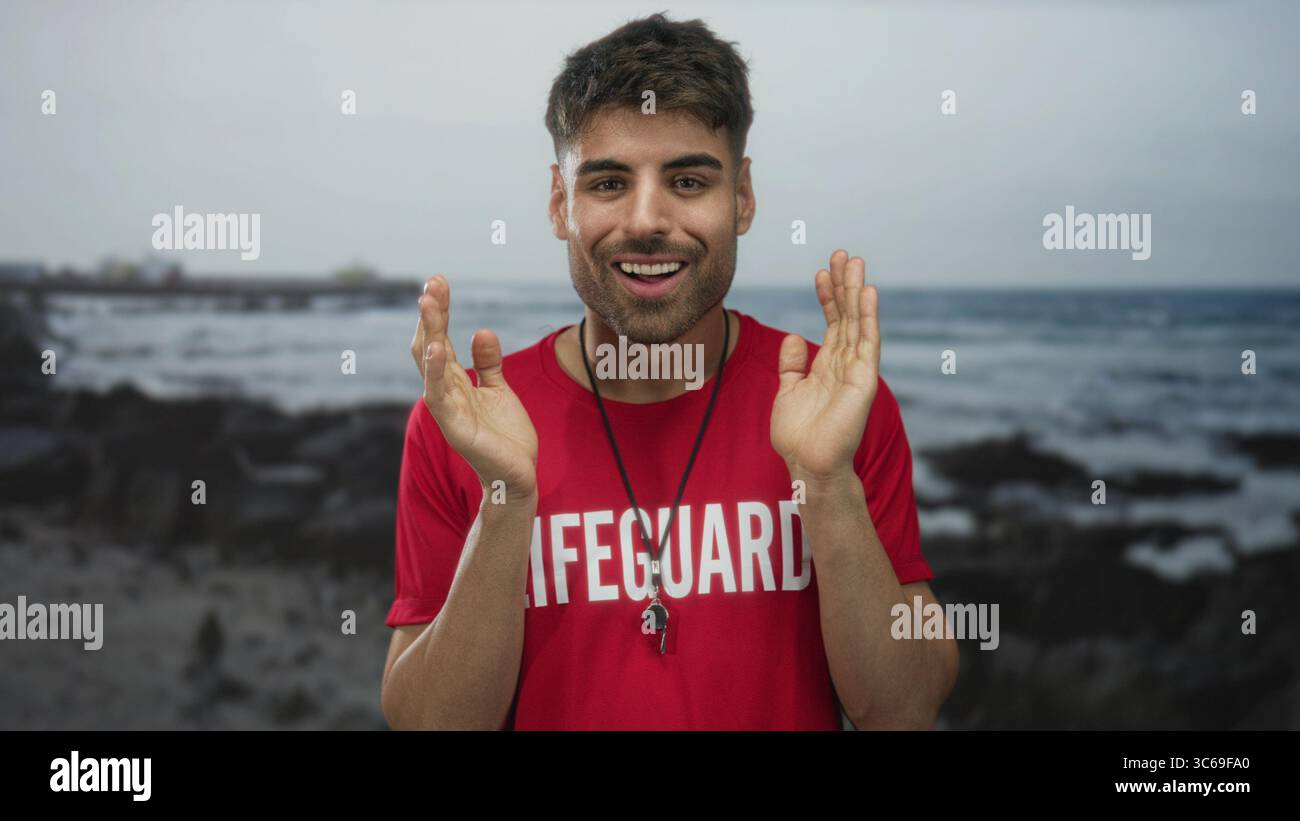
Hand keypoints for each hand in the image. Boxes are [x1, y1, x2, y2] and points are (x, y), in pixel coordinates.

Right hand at [411, 274, 538, 496]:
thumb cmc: (506, 435)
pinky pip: (439, 395)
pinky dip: (435, 371)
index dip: (440, 310)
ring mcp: (447, 409)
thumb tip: (480, 330)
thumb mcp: (499, 389)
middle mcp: (445, 391)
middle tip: (432, 282)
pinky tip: (437, 347)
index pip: (441, 338)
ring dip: (429, 332)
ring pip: (431, 364)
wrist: (517, 475)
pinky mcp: (455, 427)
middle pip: (431, 344)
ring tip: (428, 301)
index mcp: (454, 382)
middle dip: (431, 313)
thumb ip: (488, 362)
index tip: (438, 281)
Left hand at [771, 250, 879, 481]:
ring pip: (858, 322)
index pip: (831, 322)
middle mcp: (846, 364)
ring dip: (857, 291)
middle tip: (841, 254)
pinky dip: (867, 316)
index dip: (827, 297)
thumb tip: (794, 338)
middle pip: (846, 316)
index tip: (820, 271)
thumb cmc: (797, 435)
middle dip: (843, 285)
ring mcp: (857, 370)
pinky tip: (866, 292)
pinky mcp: (864, 379)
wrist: (807, 464)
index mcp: (828, 365)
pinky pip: (867, 341)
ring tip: (854, 262)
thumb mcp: (788, 390)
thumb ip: (792, 365)